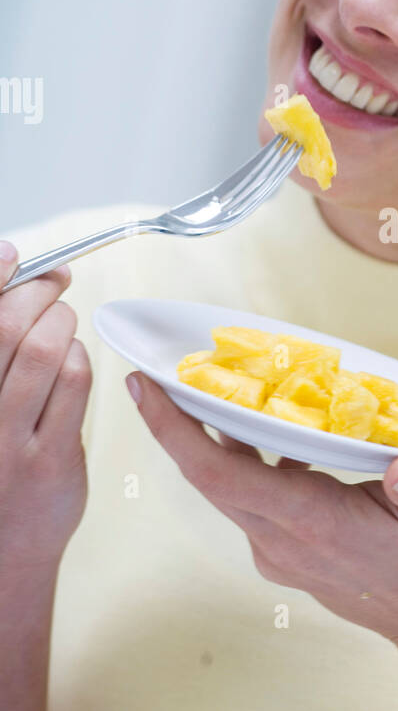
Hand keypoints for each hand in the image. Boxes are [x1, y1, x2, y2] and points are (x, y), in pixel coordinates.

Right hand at [0, 244, 92, 573]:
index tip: (12, 253)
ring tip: (61, 317)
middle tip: (51, 281)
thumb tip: (9, 287)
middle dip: (36, 290)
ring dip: (61, 320)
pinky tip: (71, 357)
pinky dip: (77, 355)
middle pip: (6, 327)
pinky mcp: (51, 457)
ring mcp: (8, 440)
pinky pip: (74, 382)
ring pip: (44, 350)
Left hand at [127, 372, 397, 656]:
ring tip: (210, 388)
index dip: (176, 430)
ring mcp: (281, 552)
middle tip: (160, 373)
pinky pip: (251, 498)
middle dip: (178, 424)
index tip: (145, 387)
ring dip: (212, 440)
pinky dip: (246, 459)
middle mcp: (283, 541)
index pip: (221, 474)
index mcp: (314, 523)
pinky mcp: (287, 553)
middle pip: (210, 477)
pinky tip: (266, 428)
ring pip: (229, 487)